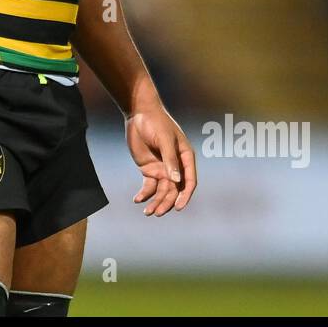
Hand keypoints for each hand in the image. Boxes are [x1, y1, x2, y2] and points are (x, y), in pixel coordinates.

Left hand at [124, 100, 196, 216]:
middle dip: (167, 202)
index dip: (185, 196)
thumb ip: (170, 160)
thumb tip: (176, 181)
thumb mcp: (164, 140)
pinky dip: (144, 194)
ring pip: (162, 191)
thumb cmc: (156, 123)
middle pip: (174, 190)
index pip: (189, 181)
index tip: (177, 207)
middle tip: (157, 213)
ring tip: (147, 212)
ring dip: (156, 202)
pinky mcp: (149, 169)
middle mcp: (176, 166)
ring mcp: (162, 168)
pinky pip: (149, 186)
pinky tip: (137, 200)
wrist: (139, 113)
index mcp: (186, 157)